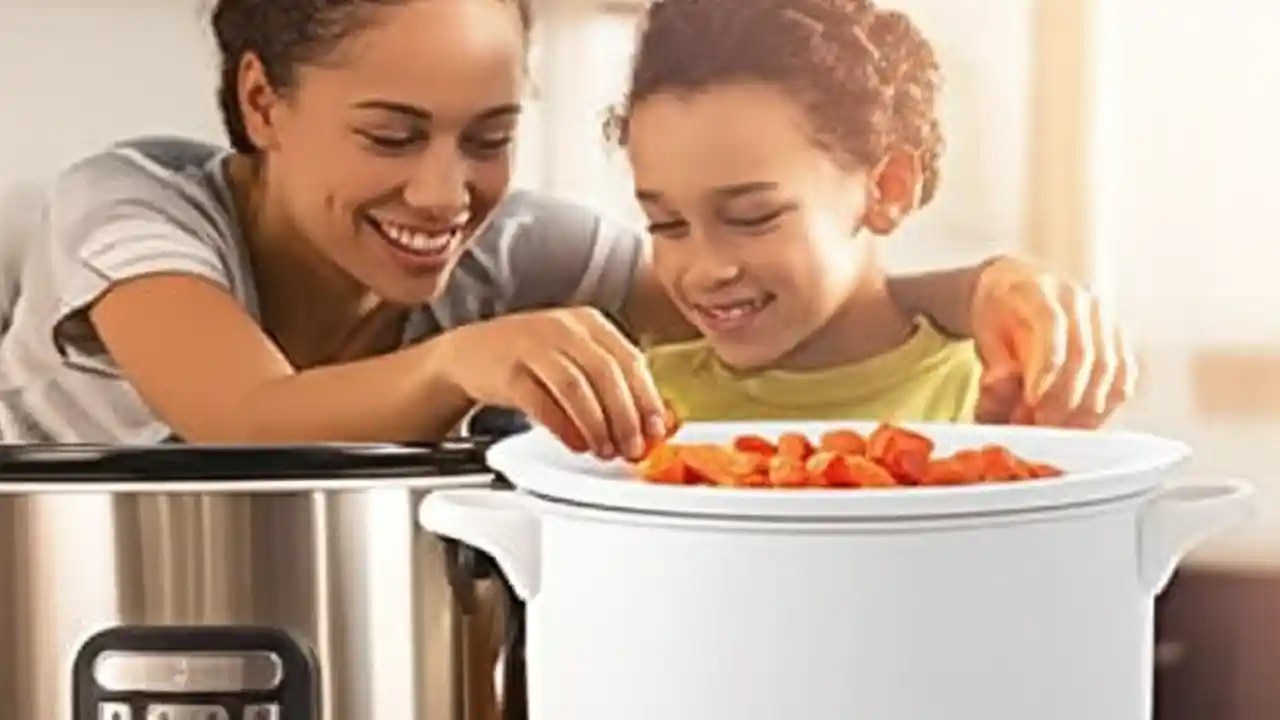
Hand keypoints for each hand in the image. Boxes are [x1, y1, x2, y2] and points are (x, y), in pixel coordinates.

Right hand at [440, 307, 668, 459]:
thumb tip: (656, 423)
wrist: (470, 353)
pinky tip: (576, 443)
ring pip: (576, 387)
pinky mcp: (508, 370)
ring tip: (605, 451)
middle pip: (606, 373)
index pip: (630, 359)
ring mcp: (533, 346)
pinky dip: (564, 427)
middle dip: (625, 417)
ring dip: (596, 425)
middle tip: (632, 449)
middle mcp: (563, 327)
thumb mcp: (577, 358)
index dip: (647, 398)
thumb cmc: (532, 359)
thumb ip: (614, 384)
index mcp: (590, 322)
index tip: (657, 430)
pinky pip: (542, 402)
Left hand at [970, 257, 1137, 427]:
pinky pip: (1125, 371)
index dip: (1045, 369)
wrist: (1020, 286)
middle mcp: (1078, 298)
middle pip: (1084, 352)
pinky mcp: (1118, 334)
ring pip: (1109, 365)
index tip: (1032, 403)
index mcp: (1040, 289)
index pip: (1052, 327)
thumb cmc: (999, 313)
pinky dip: (1110, 401)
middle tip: (1043, 424)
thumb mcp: (984, 331)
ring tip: (1062, 429)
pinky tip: (1088, 422)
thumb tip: (1003, 383)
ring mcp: (1103, 315)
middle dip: (1065, 397)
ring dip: (1087, 405)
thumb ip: (995, 360)